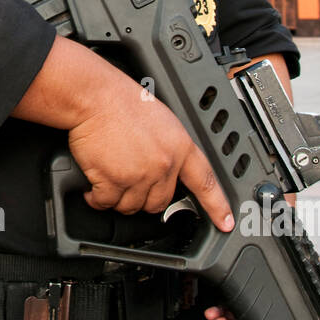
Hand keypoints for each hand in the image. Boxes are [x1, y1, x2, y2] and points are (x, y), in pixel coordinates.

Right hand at [67, 74, 234, 234]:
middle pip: (160, 202)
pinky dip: (97, 199)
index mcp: (180, 147)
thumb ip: (169, 148)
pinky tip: (94, 189)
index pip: (206, 182)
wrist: (96, 97)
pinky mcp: (114, 180)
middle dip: (143, 197)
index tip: (225, 222)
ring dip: (118, 199)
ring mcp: (139, 174)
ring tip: (110, 180)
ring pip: (131, 206)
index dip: (217, 206)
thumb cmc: (123, 102)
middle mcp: (163, 164)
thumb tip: (167, 166)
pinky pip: (106, 203)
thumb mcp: (162, 121)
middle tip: (130, 181)